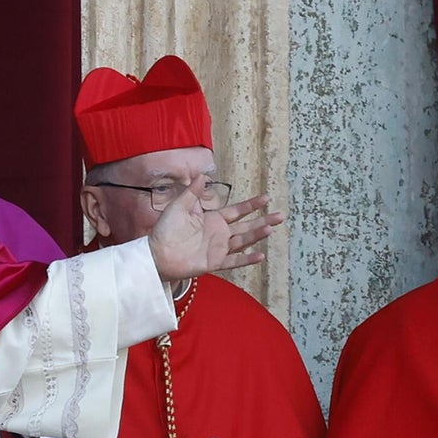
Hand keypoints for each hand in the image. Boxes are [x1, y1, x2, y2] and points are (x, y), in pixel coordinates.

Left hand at [148, 177, 282, 280]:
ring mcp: (218, 248)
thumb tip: (202, 174)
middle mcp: (219, 233)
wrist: (156, 253)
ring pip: (243, 241)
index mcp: (212, 219)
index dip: (252, 205)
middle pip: (246, 226)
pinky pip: (233, 261)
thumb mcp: (179, 207)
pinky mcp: (214, 262)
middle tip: (280, 216)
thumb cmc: (165, 230)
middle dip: (263, 221)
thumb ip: (193, 193)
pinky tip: (260, 255)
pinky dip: (247, 259)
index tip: (266, 199)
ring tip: (271, 228)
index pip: (237, 211)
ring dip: (257, 235)